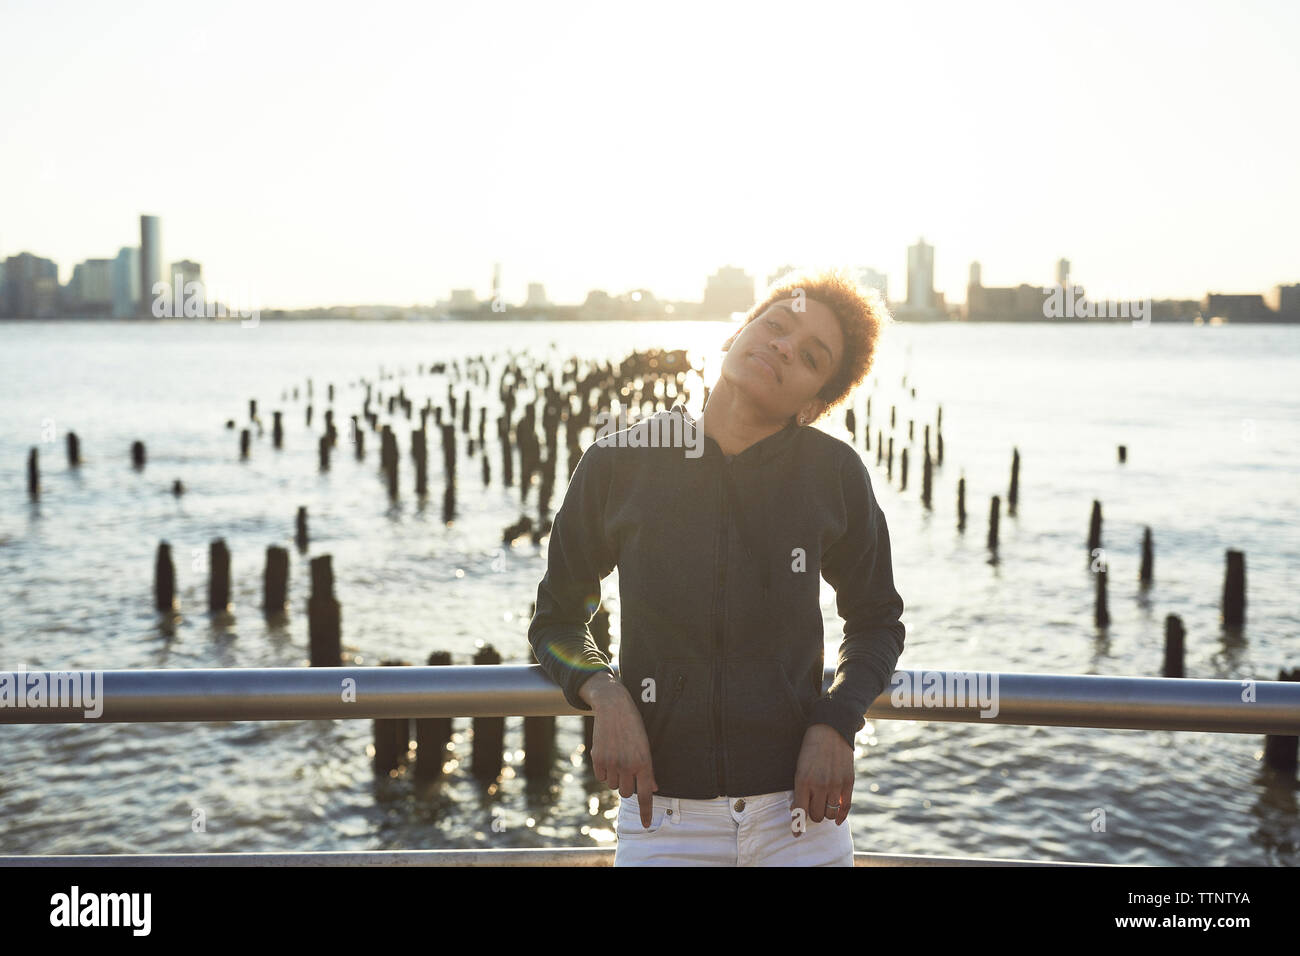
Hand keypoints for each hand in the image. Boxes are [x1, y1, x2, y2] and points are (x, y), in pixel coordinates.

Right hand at [579, 673, 658, 826]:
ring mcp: (612, 763)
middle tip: (628, 769)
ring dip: (616, 777)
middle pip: (627, 792)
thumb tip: (652, 789)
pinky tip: (608, 755)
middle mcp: (628, 766)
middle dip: (628, 785)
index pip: (645, 795)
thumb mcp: (645, 746)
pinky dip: (604, 771)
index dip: (646, 812)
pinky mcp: (598, 759)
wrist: (613, 706)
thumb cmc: (633, 726)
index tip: (645, 825)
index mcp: (644, 763)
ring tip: (618, 757)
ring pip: (613, 786)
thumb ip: (648, 769)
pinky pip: (601, 777)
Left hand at [791, 723, 853, 830]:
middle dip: (813, 816)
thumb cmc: (810, 749)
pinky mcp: (848, 782)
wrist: (830, 730)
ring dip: (826, 813)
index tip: (796, 834)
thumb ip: (800, 789)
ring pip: (830, 813)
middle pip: (816, 815)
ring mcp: (835, 784)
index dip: (797, 825)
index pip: (800, 810)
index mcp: (803, 780)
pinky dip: (840, 816)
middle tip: (812, 809)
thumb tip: (796, 811)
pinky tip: (836, 820)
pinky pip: (845, 807)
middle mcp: (819, 785)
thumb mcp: (799, 767)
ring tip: (823, 807)